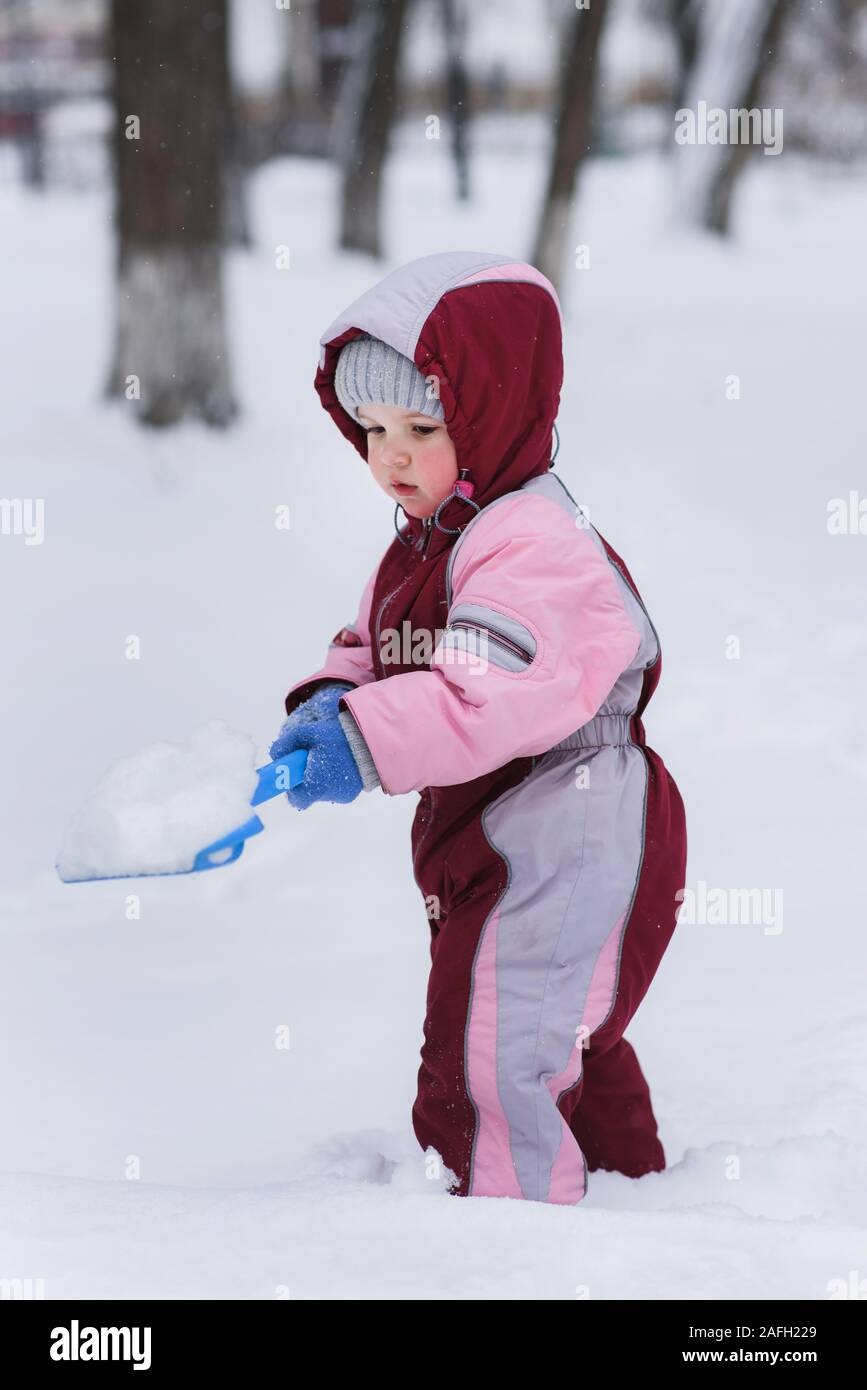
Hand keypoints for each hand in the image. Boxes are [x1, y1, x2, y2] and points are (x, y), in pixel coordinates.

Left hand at [270, 682, 360, 809]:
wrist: (371, 741)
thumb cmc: (337, 737)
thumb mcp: (308, 733)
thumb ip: (287, 743)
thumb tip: (275, 754)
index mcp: (316, 785)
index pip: (296, 799)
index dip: (291, 787)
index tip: (294, 772)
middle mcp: (329, 795)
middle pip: (310, 793)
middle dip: (307, 778)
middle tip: (312, 760)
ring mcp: (343, 795)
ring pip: (324, 790)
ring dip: (322, 778)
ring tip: (330, 758)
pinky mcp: (354, 792)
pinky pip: (337, 788)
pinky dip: (335, 778)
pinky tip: (341, 763)